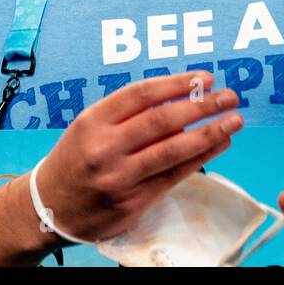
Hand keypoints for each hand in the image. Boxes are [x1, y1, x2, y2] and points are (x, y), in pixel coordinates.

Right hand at [35, 71, 243, 244]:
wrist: (50, 207)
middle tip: (230, 97)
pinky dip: (199, 159)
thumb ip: (129, 114)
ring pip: (172, 151)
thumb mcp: (91, 126)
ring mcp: (119, 178)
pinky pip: (172, 176)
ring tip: (233, 121)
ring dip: (208, 134)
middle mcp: (105, 148)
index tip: (206, 77)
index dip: (178, 84)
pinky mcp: (132, 203)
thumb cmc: (77, 158)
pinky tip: (217, 145)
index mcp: (93, 121)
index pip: (142, 94)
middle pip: (162, 121)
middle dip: (201, 106)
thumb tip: (182, 98)